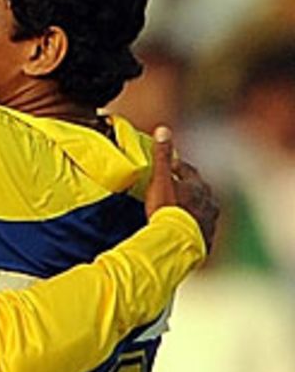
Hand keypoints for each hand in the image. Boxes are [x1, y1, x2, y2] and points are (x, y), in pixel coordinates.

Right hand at [145, 126, 218, 252]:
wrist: (177, 243)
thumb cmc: (168, 210)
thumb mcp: (161, 180)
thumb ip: (162, 156)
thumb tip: (163, 129)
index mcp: (198, 186)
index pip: (189, 171)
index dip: (179, 168)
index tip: (172, 166)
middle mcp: (208, 202)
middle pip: (200, 190)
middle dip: (190, 188)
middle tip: (178, 188)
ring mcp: (209, 222)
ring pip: (204, 211)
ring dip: (195, 209)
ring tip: (185, 212)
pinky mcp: (207, 240)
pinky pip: (202, 230)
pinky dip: (195, 228)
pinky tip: (188, 232)